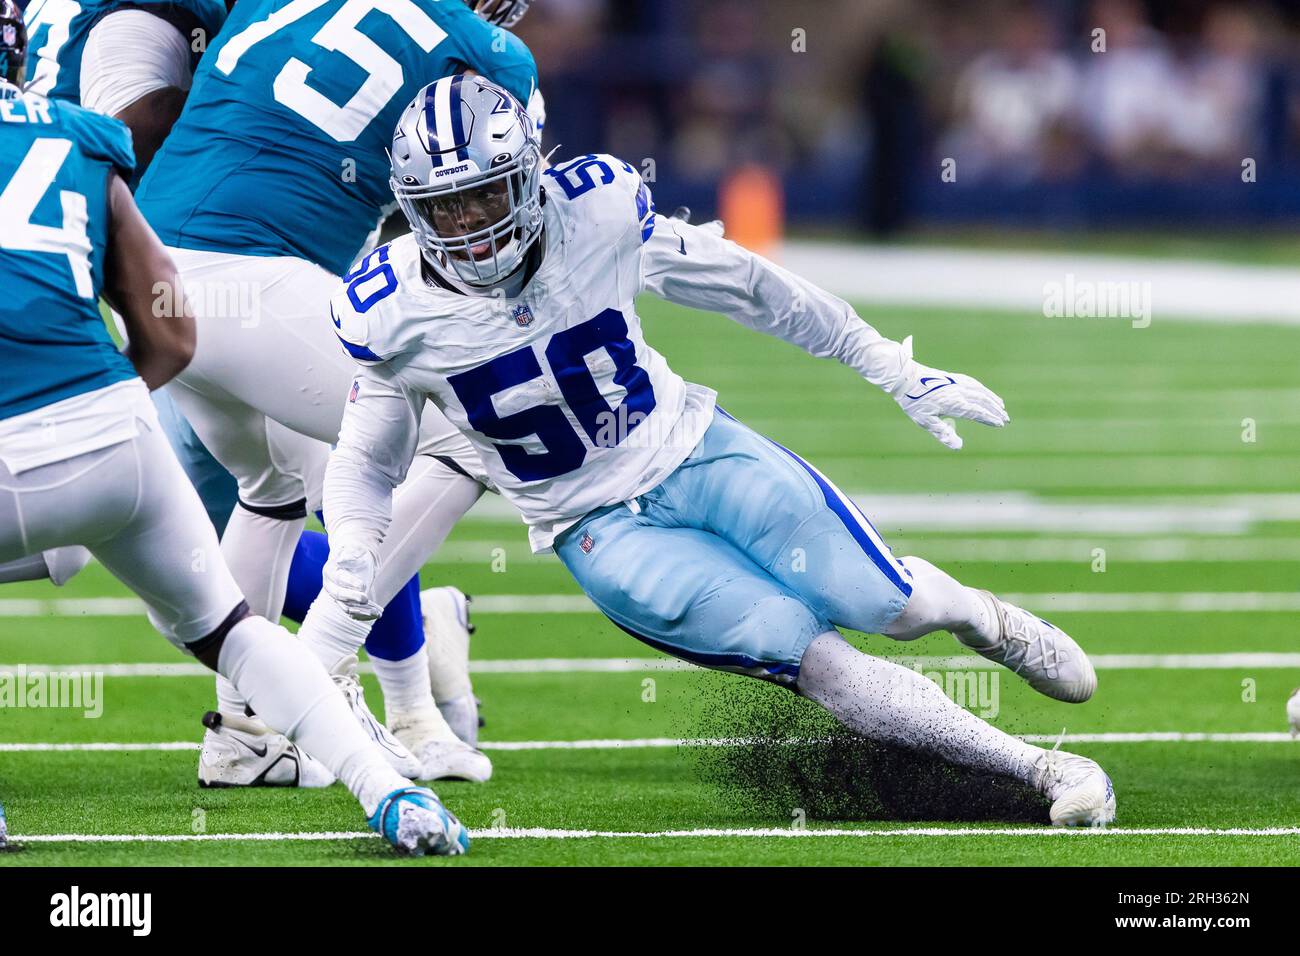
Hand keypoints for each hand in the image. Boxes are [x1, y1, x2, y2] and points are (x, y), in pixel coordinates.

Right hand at [323, 543, 383, 620]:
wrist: (356, 562)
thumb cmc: (355, 554)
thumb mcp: (355, 550)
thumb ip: (350, 553)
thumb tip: (341, 558)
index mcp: (330, 570)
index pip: (338, 578)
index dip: (350, 582)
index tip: (363, 585)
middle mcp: (330, 586)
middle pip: (339, 595)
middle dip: (353, 598)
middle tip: (366, 598)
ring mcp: (337, 597)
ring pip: (347, 607)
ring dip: (361, 611)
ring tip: (377, 612)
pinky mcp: (346, 604)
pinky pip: (354, 613)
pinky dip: (365, 615)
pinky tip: (378, 614)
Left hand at [887, 336, 1008, 449]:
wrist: (905, 378)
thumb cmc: (914, 402)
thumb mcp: (925, 421)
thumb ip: (943, 433)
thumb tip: (959, 447)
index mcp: (954, 403)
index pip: (977, 412)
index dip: (989, 418)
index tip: (1000, 424)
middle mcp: (959, 392)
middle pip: (983, 401)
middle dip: (995, 411)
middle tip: (1006, 419)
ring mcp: (957, 383)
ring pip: (981, 391)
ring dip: (992, 399)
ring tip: (1002, 407)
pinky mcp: (953, 377)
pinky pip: (974, 384)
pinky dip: (984, 390)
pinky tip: (986, 393)